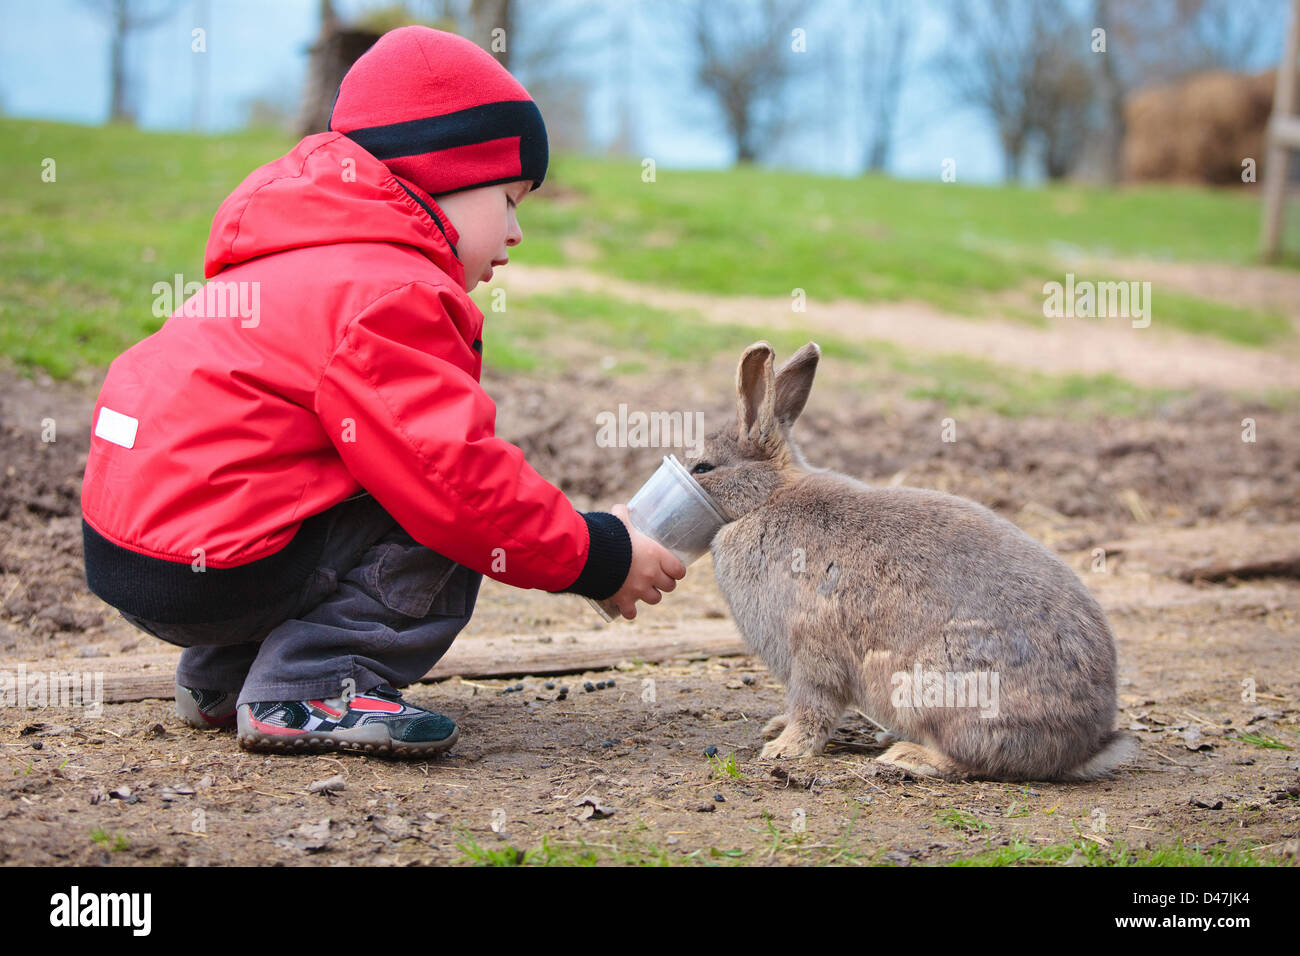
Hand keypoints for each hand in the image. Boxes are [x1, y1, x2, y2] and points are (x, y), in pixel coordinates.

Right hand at [606, 503, 686, 619]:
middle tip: (657, 578)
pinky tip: (627, 607)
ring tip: (643, 590)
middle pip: (669, 586)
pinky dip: (629, 611)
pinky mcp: (624, 600)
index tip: (672, 568)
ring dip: (650, 595)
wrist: (592, 556)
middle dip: (664, 583)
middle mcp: (651, 575)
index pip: (679, 570)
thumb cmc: (609, 535)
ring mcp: (638, 590)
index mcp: (656, 556)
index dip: (677, 570)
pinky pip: (631, 612)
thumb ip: (622, 514)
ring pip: (655, 599)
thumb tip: (621, 508)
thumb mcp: (619, 521)